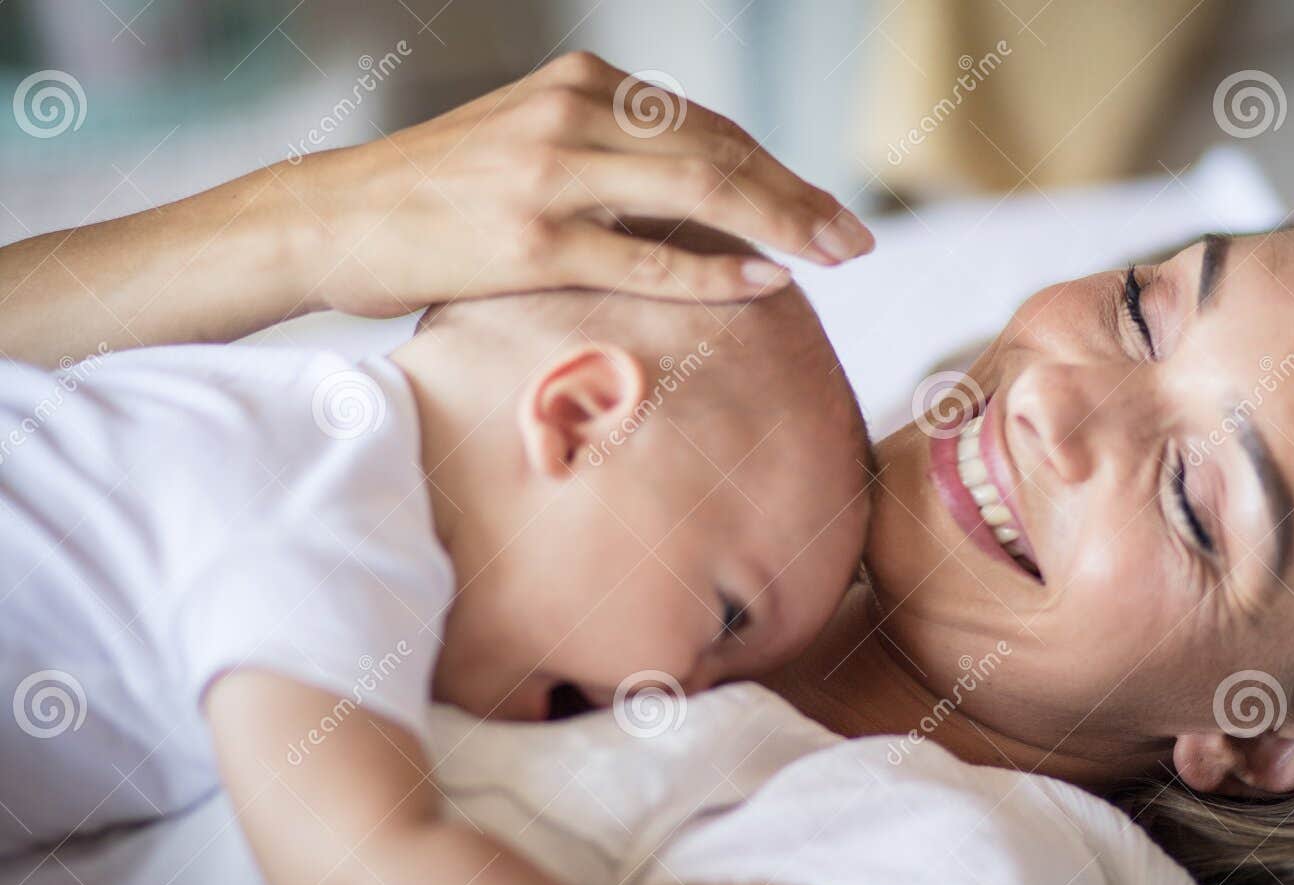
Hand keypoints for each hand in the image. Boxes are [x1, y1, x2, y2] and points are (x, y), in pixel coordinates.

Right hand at [288, 52, 872, 315]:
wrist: (330, 219)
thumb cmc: (435, 196)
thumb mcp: (526, 146)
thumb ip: (604, 158)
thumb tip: (689, 201)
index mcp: (579, 84)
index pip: (706, 125)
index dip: (777, 170)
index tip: (824, 210)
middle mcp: (573, 114)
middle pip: (718, 151)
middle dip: (797, 197)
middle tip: (853, 239)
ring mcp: (551, 175)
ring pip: (697, 191)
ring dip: (778, 225)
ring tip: (833, 257)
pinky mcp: (530, 242)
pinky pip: (645, 253)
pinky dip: (713, 267)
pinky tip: (764, 281)